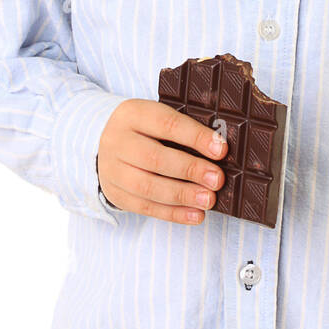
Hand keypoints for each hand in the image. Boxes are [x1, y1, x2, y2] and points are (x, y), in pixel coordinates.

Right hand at [97, 98, 227, 223]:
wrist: (107, 146)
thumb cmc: (146, 130)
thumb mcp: (157, 118)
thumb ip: (184, 130)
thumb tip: (219, 149)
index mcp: (132, 114)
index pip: (166, 123)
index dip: (195, 137)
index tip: (221, 150)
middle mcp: (117, 141)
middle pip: (154, 158)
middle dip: (190, 170)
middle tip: (217, 179)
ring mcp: (111, 170)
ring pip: (147, 187)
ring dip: (183, 195)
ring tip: (209, 200)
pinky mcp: (115, 194)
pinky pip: (145, 207)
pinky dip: (174, 214)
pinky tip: (196, 215)